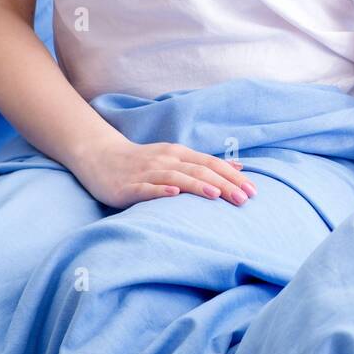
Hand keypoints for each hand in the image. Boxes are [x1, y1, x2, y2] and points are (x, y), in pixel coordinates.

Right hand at [68, 135, 256, 210]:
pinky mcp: (128, 186)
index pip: (212, 164)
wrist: (100, 157)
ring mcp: (147, 172)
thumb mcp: (176, 158)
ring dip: (198, 186)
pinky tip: (174, 195)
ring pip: (177, 177)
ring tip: (217, 195)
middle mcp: (167, 160)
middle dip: (224, 184)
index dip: (233, 176)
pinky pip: (146, 188)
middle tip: (244, 199)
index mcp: (179, 154)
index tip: (253, 191)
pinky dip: (161, 191)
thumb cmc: (144, 161)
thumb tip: (240, 168)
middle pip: (200, 170)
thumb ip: (206, 164)